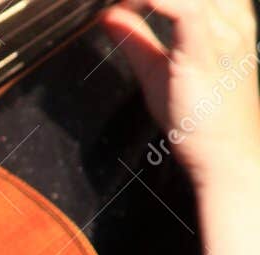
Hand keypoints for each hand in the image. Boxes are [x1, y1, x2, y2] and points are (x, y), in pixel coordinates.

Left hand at [100, 0, 259, 188]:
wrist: (227, 156)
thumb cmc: (198, 120)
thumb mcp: (156, 69)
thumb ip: (135, 38)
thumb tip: (108, 13)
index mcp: (228, 17)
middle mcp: (230, 19)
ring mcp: (222, 34)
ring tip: (121, 0)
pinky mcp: (205, 54)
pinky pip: (186, 10)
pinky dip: (155, 1)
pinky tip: (130, 2)